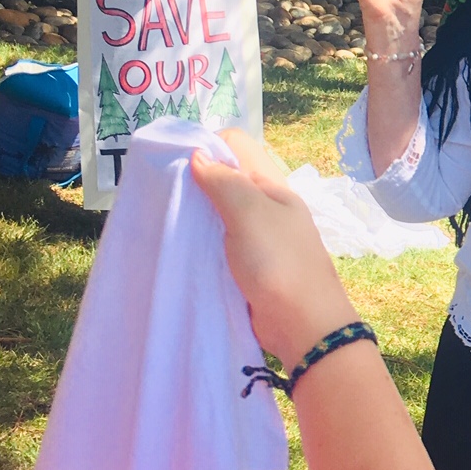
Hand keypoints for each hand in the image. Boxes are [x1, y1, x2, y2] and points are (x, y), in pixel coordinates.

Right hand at [189, 128, 358, 367]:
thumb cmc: (279, 263)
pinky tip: (184, 244)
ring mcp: (257, 234)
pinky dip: (202, 237)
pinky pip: (220, 238)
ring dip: (196, 211)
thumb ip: (225, 182)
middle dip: (196, 179)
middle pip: (225, 175)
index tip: (177, 164)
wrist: (303, 325)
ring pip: (219, 209)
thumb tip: (199, 154)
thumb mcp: (250, 214)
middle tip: (167, 193)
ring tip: (170, 218)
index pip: (236, 144)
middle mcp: (265, 204)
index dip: (207, 144)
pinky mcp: (248, 261)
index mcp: (271, 184)